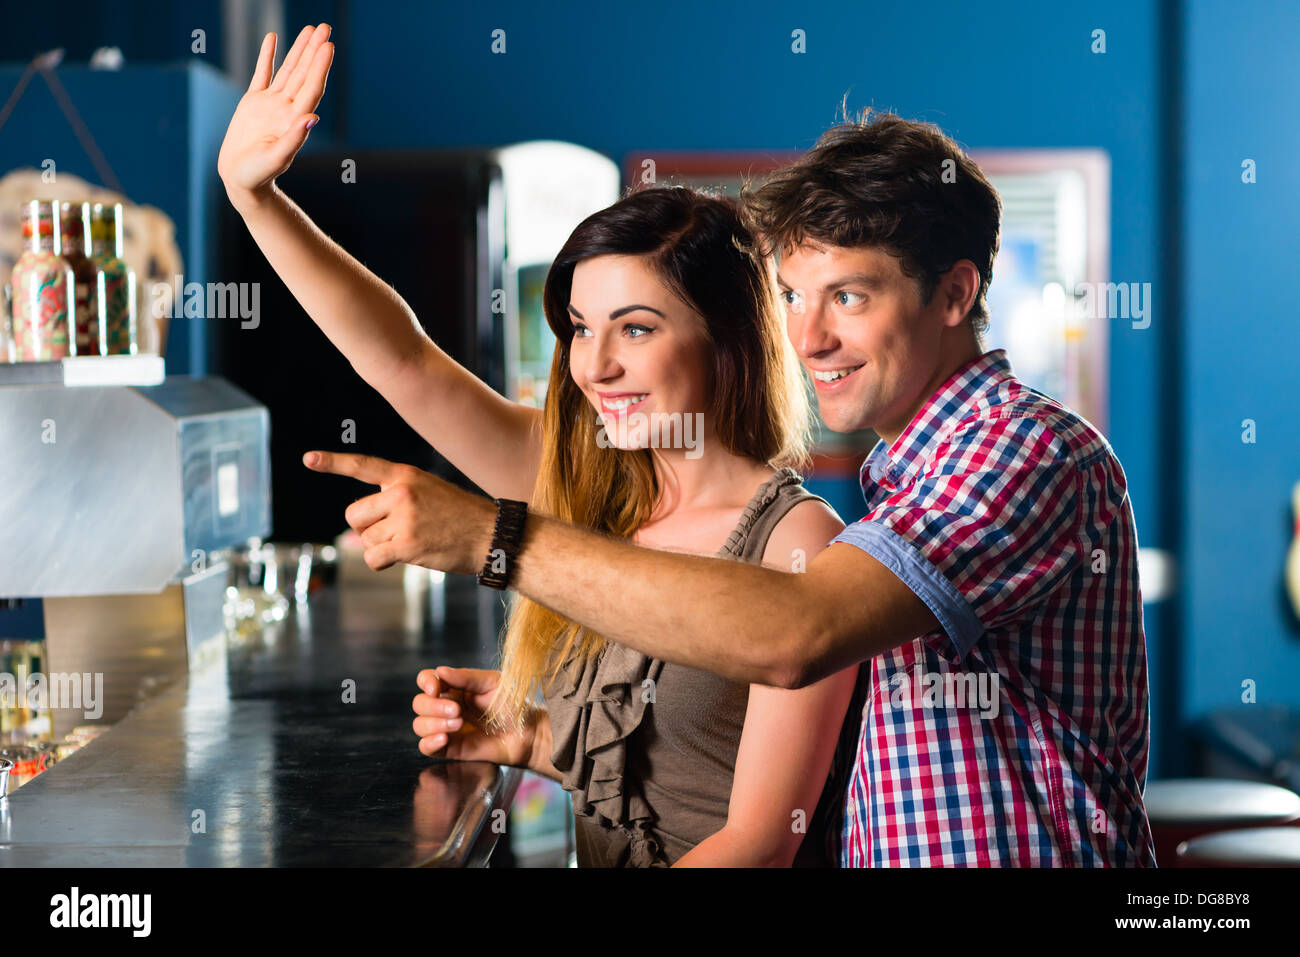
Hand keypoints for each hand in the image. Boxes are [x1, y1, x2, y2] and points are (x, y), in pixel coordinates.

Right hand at [217, 23, 334, 206]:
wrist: (241, 179)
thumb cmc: (259, 174)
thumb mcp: (276, 157)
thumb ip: (294, 139)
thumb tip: (312, 118)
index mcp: (294, 120)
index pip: (311, 87)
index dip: (320, 66)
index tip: (328, 46)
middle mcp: (287, 108)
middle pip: (304, 73)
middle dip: (315, 50)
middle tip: (326, 27)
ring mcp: (271, 104)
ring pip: (288, 70)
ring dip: (299, 49)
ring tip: (311, 29)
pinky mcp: (254, 102)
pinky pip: (262, 73)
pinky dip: (267, 55)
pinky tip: (273, 38)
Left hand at [302, 450, 494, 574]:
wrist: (491, 535)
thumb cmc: (459, 518)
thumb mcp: (428, 492)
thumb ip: (394, 500)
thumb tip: (358, 533)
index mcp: (405, 476)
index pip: (363, 466)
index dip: (332, 462)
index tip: (307, 459)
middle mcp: (401, 493)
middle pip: (354, 515)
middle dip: (367, 529)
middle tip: (395, 532)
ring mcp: (404, 518)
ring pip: (365, 539)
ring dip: (381, 547)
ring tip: (412, 542)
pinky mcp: (407, 543)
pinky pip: (373, 557)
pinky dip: (383, 562)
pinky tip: (405, 557)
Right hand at [413, 666, 541, 768]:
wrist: (528, 734)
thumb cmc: (515, 705)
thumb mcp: (493, 683)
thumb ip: (466, 677)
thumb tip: (440, 671)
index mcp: (456, 687)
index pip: (427, 680)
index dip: (426, 682)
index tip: (436, 688)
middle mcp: (448, 706)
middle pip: (420, 703)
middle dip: (434, 706)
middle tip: (457, 710)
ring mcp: (448, 728)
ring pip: (420, 725)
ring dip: (433, 723)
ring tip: (458, 724)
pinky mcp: (451, 749)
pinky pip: (426, 747)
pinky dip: (429, 742)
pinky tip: (444, 738)